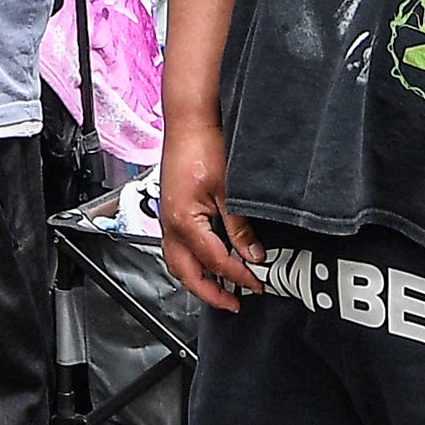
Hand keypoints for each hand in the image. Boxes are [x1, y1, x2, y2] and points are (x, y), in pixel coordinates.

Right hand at [159, 124, 263, 311]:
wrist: (188, 121)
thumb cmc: (202, 146)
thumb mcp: (229, 190)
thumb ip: (239, 227)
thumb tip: (252, 254)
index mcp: (183, 222)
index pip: (214, 261)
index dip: (238, 275)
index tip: (256, 282)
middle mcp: (170, 224)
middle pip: (186, 273)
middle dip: (210, 292)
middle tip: (232, 303)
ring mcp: (168, 217)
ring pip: (178, 262)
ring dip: (198, 279)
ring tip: (220, 288)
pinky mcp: (171, 210)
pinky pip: (178, 246)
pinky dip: (193, 261)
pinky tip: (208, 259)